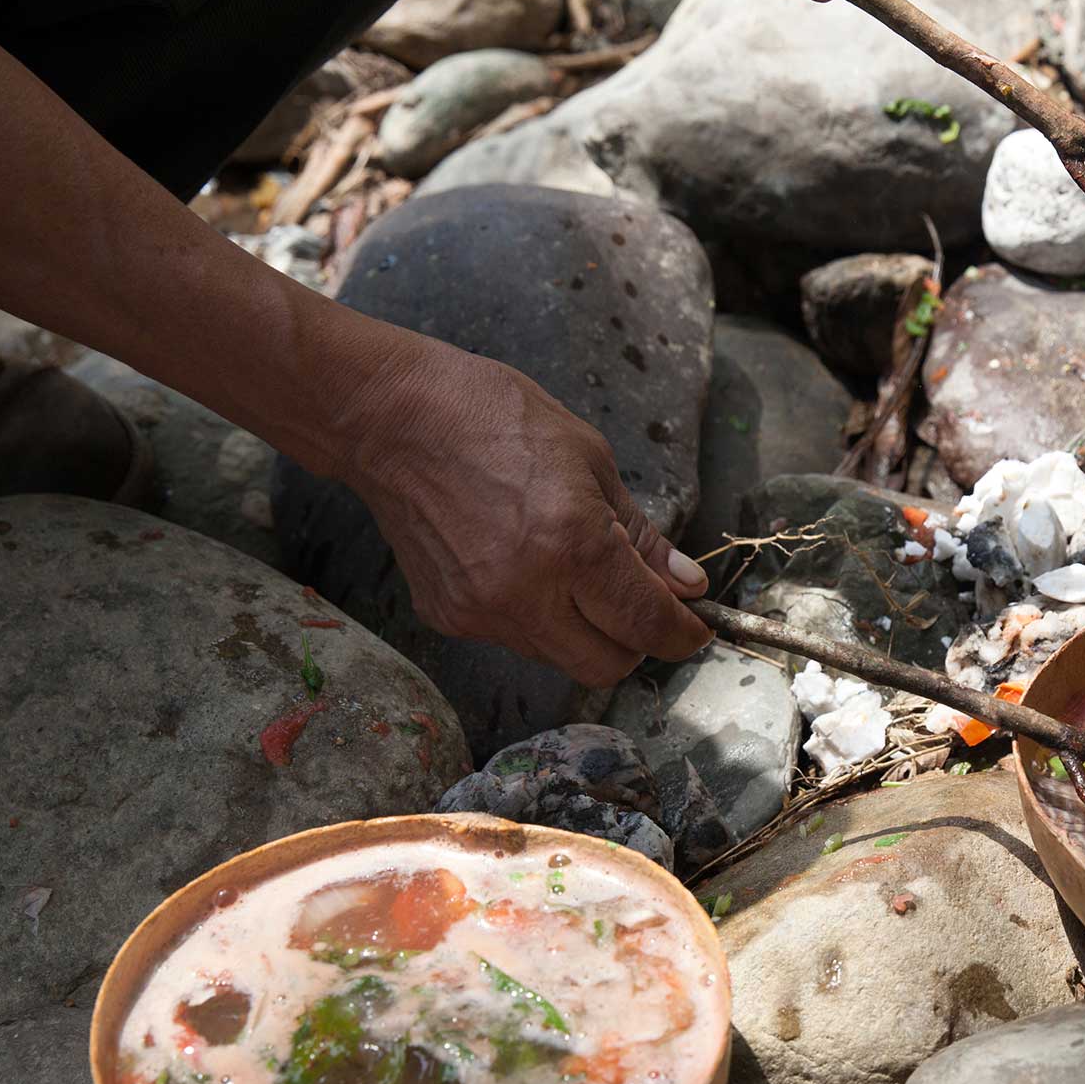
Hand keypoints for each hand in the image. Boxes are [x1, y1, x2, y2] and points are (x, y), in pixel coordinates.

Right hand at [344, 336, 712, 687]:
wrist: (391, 419)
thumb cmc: (494, 417)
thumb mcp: (590, 459)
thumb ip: (641, 534)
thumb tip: (686, 585)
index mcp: (574, 546)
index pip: (646, 625)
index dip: (681, 634)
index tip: (693, 628)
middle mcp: (527, 593)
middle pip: (607, 666)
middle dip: (635, 642)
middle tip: (638, 603)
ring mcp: (482, 612)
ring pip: (560, 657)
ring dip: (583, 629)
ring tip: (570, 568)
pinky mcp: (448, 617)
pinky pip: (513, 638)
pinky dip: (534, 615)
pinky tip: (520, 564)